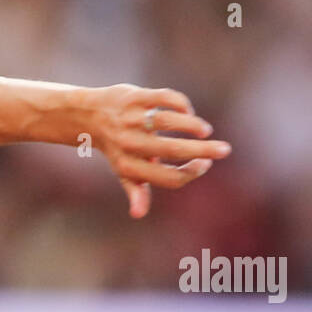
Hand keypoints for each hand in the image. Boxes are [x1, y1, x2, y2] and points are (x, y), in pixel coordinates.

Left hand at [90, 84, 231, 218]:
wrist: (88, 116)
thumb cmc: (117, 148)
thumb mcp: (124, 170)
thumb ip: (136, 190)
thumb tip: (138, 214)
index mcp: (128, 166)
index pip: (167, 176)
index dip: (190, 173)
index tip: (205, 164)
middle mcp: (129, 143)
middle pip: (172, 149)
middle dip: (203, 151)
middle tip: (223, 150)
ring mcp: (132, 119)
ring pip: (169, 121)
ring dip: (193, 126)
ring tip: (205, 131)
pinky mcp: (134, 97)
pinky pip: (165, 98)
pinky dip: (181, 104)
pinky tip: (188, 112)